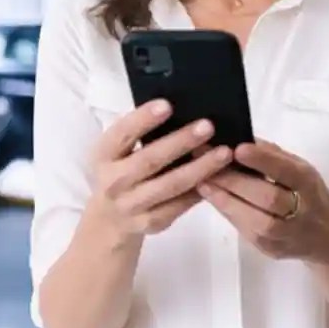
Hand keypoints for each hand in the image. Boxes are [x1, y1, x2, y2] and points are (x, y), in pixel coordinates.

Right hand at [86, 100, 233, 242]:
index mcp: (104, 155)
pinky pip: (181, 205)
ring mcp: (132, 205)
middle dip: (180, 142)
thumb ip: (137, 134)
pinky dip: (201, 189)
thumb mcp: (116, 151)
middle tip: (207, 126)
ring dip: (200, 168)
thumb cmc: (120, 171)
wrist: (109, 218)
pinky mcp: (152, 222)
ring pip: (171, 185)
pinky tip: (220, 176)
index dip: (143, 119)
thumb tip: (176, 110)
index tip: (167, 105)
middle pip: (150, 160)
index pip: (122, 134)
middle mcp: (114, 181)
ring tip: (224, 152)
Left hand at [196, 141, 328, 262]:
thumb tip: (238, 137)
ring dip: (226, 201)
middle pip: (268, 198)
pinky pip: (247, 232)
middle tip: (205, 165)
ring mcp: (287, 234)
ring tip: (202, 183)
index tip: (237, 148)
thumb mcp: (298, 168)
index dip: (262, 161)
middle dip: (234, 182)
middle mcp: (303, 210)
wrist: (328, 237)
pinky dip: (228, 213)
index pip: (286, 171)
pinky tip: (212, 199)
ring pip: (256, 221)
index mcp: (309, 183)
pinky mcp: (271, 249)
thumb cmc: (307, 192)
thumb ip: (272, 156)